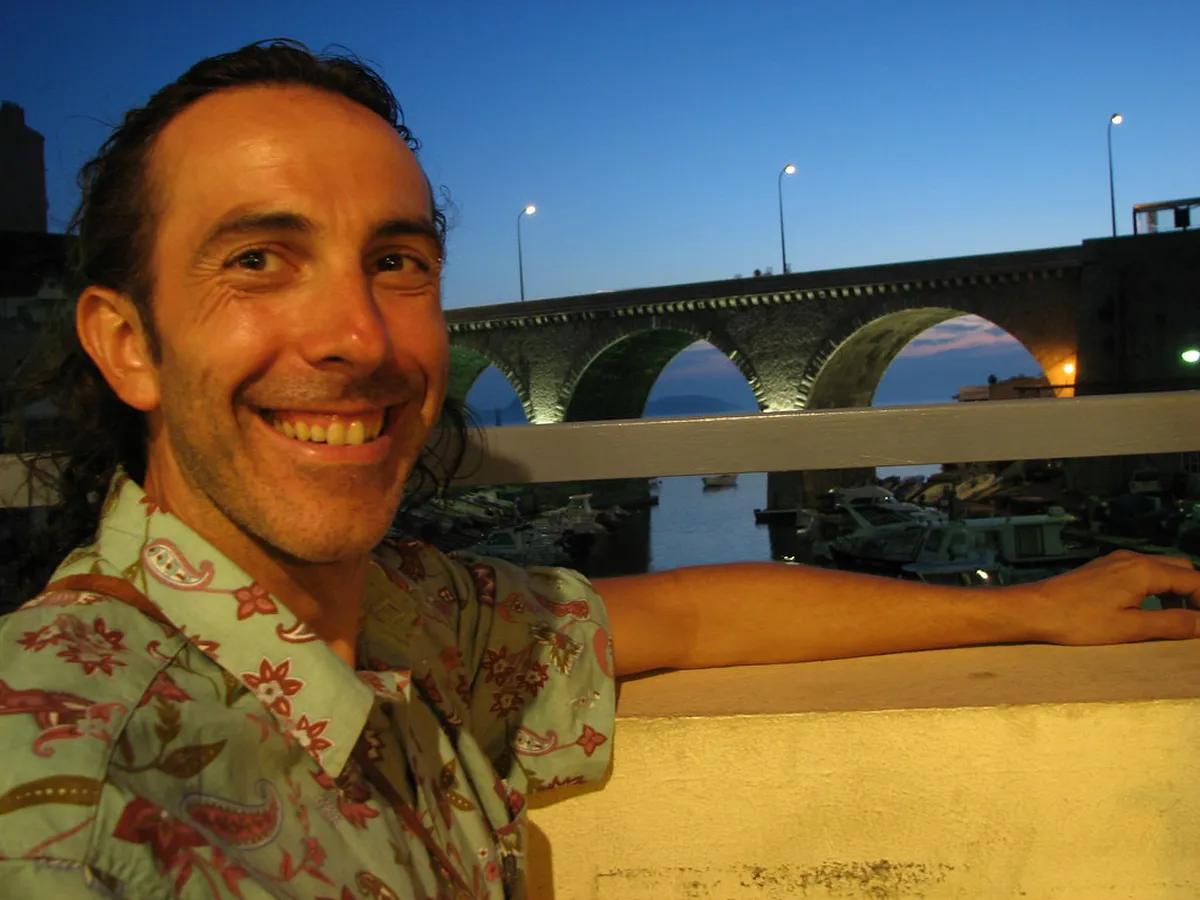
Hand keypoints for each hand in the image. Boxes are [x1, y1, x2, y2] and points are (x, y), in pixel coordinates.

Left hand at [1021, 550, 1198, 644]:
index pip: (1194, 580)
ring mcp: (1116, 561)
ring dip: (1177, 590)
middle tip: (1196, 621)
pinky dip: (1156, 587)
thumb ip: (1172, 624)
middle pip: (1182, 569)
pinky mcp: (1104, 568)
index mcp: (1144, 570)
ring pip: (1162, 569)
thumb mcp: (1130, 628)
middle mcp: (1133, 559)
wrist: (1034, 608)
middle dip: (1196, 593)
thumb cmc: (1078, 621)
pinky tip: (1150, 609)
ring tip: (1180, 619)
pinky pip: (1142, 571)